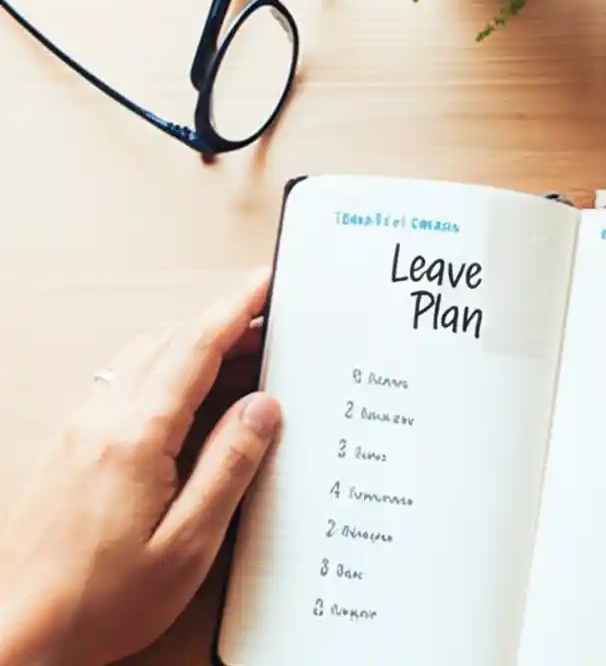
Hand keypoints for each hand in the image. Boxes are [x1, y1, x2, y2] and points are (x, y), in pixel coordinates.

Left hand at [0, 269, 281, 665]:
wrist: (22, 634)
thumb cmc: (104, 601)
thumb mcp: (189, 543)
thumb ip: (230, 466)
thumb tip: (263, 407)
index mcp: (134, 438)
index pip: (194, 350)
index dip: (235, 310)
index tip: (265, 284)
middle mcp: (99, 422)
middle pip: (167, 344)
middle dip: (223, 326)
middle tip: (272, 329)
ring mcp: (78, 432)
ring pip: (140, 360)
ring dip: (192, 349)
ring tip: (241, 367)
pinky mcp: (68, 450)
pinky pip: (121, 387)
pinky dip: (164, 375)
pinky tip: (189, 407)